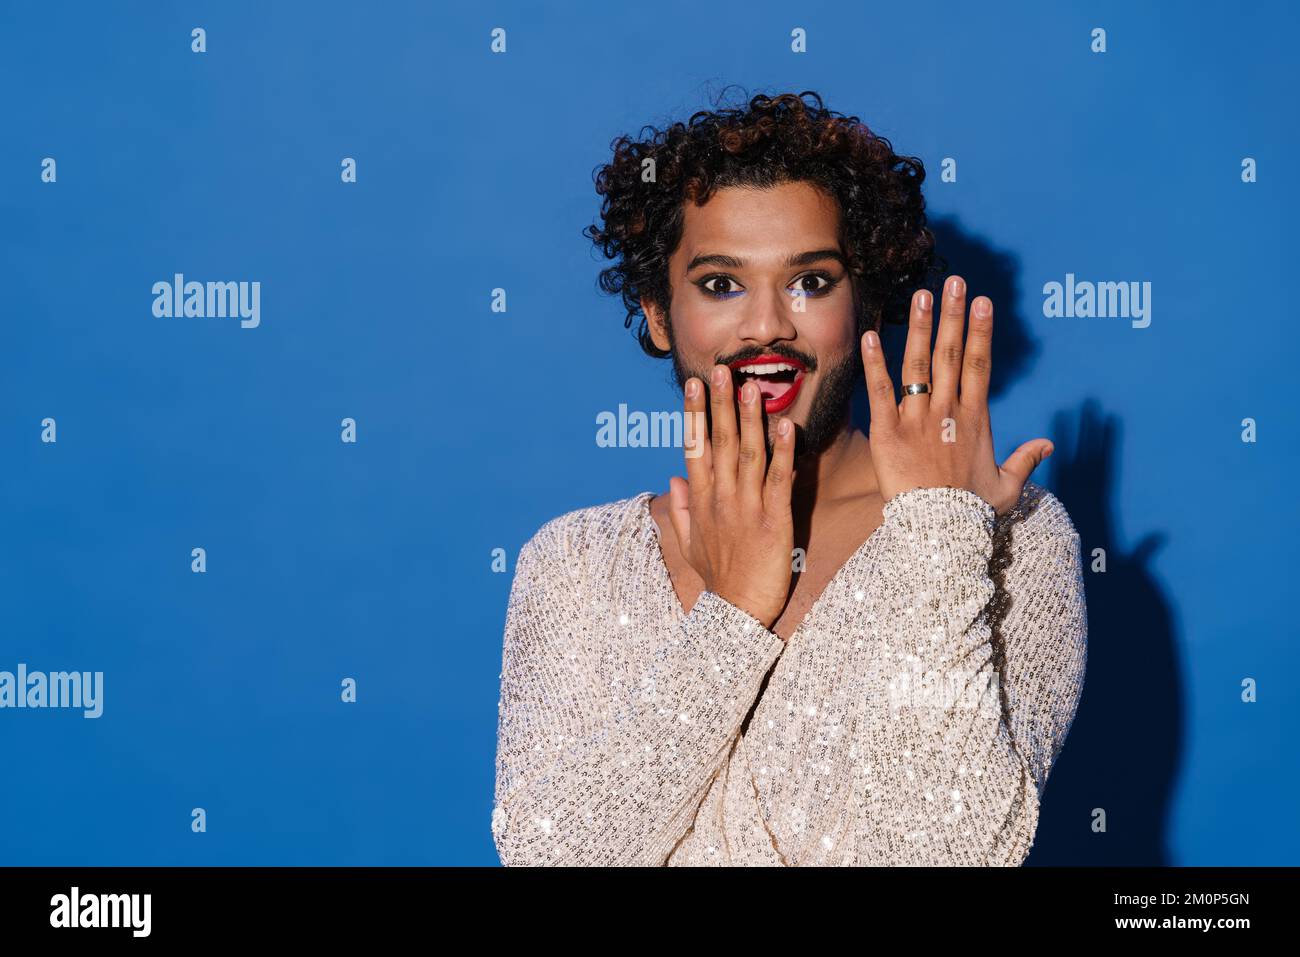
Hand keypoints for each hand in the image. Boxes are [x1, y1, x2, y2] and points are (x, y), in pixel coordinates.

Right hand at [667, 365, 796, 630]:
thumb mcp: (690, 544)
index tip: (695, 385)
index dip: (695, 414)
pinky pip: (778, 480)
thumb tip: (672, 479)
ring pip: (747, 454)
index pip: (695, 448)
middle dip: (720, 404)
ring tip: (751, 386)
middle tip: (721, 370)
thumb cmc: (717, 580)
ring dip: (749, 418)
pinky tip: (784, 427)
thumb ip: (682, 509)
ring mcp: (746, 508)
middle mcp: (721, 498)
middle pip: (718, 443)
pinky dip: (782, 453)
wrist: (736, 615)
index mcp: (701, 501)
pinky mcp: (774, 521)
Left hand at [860, 275, 1053, 515]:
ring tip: (921, 295)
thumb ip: (1024, 461)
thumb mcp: (1005, 486)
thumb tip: (1047, 444)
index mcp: (974, 418)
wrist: (939, 532)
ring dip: (920, 327)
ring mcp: (916, 419)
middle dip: (953, 315)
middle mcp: (947, 411)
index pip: (978, 364)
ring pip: (918, 364)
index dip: (980, 331)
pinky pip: (879, 391)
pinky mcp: (886, 432)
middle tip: (954, 281)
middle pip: (951, 354)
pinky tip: (871, 335)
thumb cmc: (972, 513)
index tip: (983, 301)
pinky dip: (875, 363)